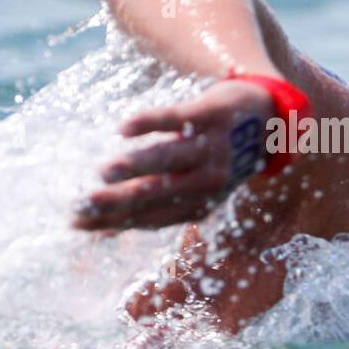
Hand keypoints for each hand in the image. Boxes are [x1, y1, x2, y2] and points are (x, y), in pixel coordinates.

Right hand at [73, 79, 275, 230]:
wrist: (271, 120)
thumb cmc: (219, 158)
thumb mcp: (195, 190)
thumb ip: (153, 207)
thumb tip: (101, 234)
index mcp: (199, 205)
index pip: (149, 217)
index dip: (113, 221)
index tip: (77, 221)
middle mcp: (207, 181)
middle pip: (156, 194)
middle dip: (118, 201)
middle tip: (83, 203)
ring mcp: (211, 147)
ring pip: (168, 159)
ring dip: (136, 166)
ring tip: (103, 172)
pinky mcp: (211, 115)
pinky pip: (177, 120)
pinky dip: (150, 123)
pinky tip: (123, 129)